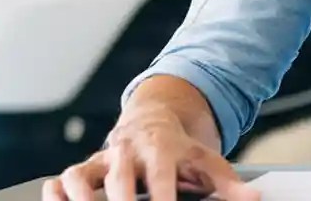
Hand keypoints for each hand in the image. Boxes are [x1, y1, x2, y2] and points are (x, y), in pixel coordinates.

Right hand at [42, 107, 258, 200]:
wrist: (153, 117)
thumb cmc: (181, 147)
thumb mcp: (207, 160)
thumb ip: (229, 183)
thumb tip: (256, 199)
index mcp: (160, 149)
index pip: (161, 178)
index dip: (163, 200)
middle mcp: (127, 151)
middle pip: (118, 177)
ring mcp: (102, 159)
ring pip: (80, 175)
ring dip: (79, 197)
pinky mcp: (84, 168)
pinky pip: (60, 179)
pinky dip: (54, 193)